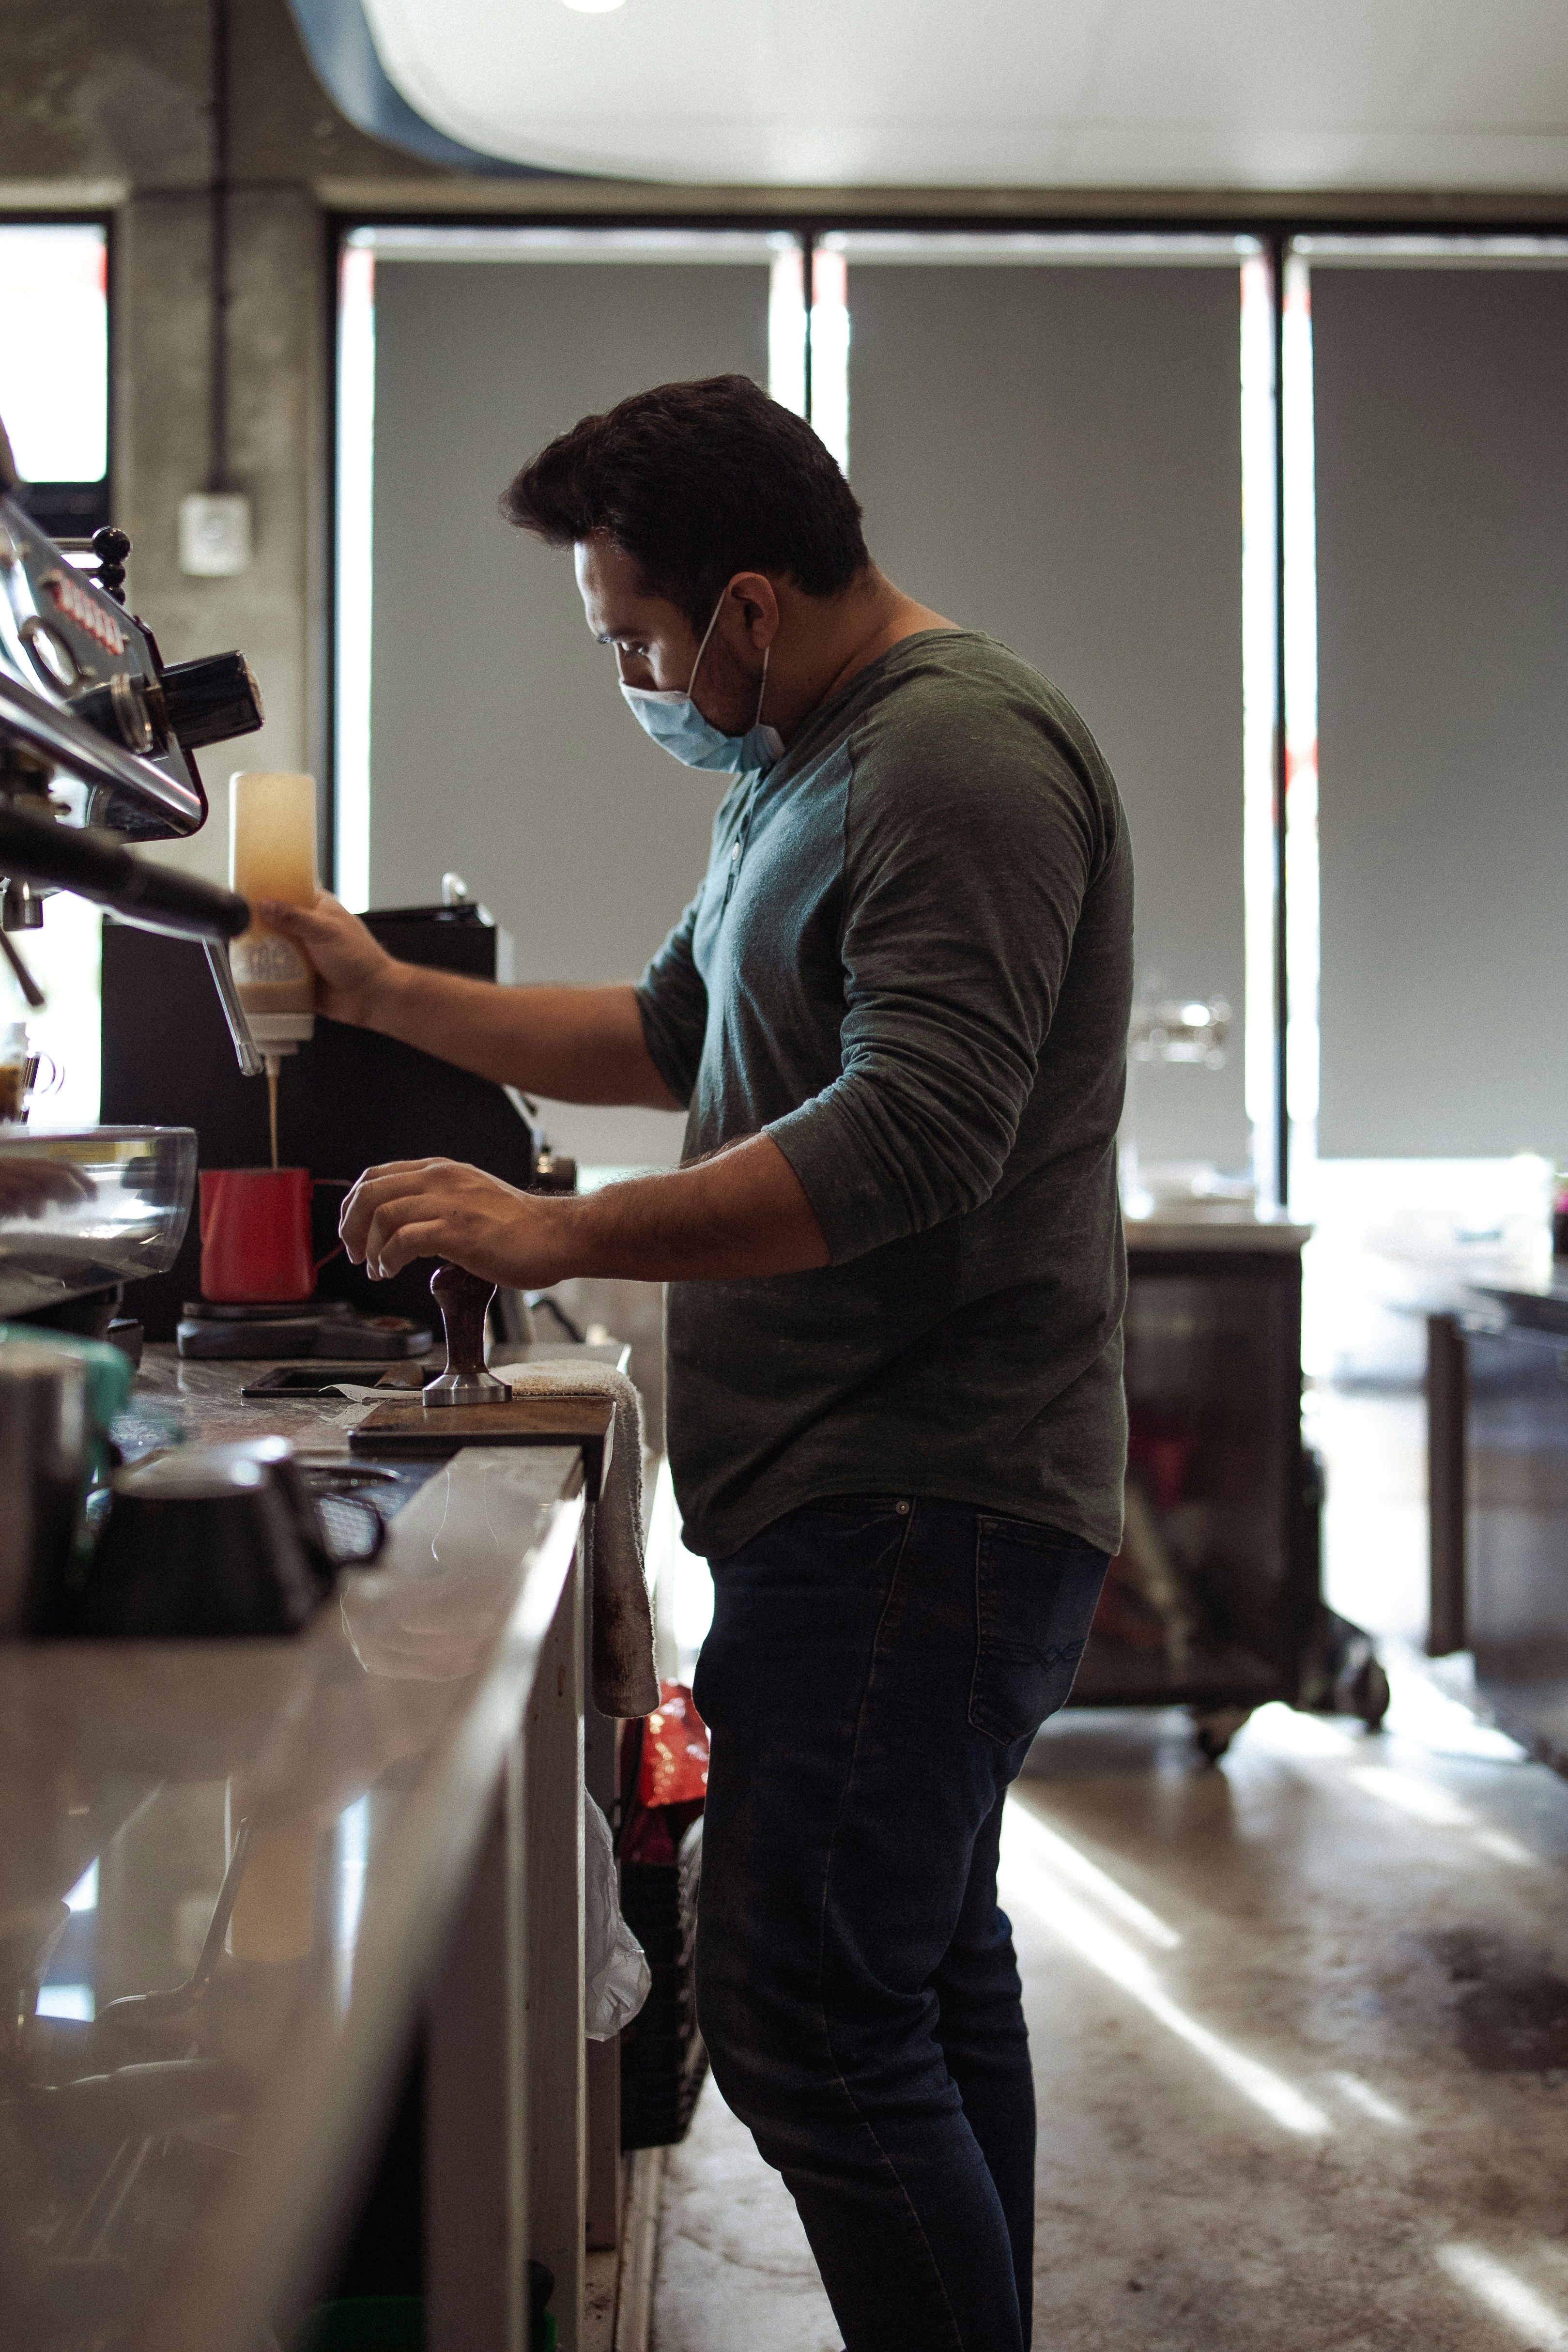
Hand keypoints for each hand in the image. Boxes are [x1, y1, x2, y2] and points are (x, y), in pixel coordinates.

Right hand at [251, 892, 398, 1025]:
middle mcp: (308, 930)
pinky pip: (276, 973)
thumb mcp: (324, 930)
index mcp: (319, 909)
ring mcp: (303, 954)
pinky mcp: (298, 977)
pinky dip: (265, 973)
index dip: (269, 891)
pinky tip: (249, 972)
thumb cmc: (360, 959)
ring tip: (239, 948)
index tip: (247, 891)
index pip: (289, 892)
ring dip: (260, 950)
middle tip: (238, 924)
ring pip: (273, 948)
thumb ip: (292, 917)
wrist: (372, 997)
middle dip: (258, 925)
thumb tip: (263, 904)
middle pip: (275, 922)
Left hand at [340, 1157, 567, 1286]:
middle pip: (370, 1193)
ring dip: (369, 1247)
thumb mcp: (471, 1198)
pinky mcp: (458, 1231)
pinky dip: (389, 1258)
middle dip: (351, 1227)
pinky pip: (404, 1240)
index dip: (354, 1205)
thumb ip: (438, 1204)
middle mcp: (440, 1179)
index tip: (352, 1231)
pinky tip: (393, 1270)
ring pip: (382, 1215)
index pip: (376, 1175)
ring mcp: (449, 1203)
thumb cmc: (521, 1227)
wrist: (559, 1235)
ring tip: (377, 1268)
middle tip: (355, 1254)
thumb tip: (404, 1229)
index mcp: (441, 1171)